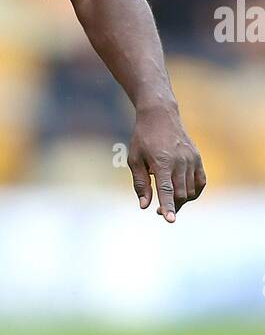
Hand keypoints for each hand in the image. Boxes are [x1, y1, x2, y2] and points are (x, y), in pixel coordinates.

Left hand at [127, 106, 205, 222]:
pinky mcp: (197, 158)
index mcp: (162, 162)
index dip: (168, 206)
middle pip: (180, 194)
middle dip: (171, 206)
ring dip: (181, 200)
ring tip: (168, 199)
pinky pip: (200, 182)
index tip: (170, 220)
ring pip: (191, 190)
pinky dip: (193, 191)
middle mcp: (180, 161)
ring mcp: (191, 159)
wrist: (160, 114)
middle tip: (158, 210)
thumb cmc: (143, 138)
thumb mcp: (134, 159)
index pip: (166, 190)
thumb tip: (145, 205)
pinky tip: (183, 192)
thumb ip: (141, 183)